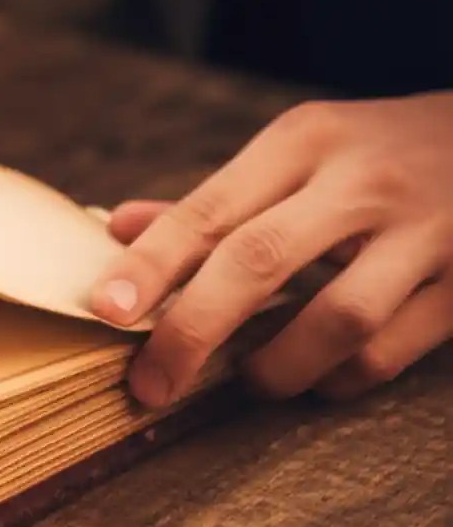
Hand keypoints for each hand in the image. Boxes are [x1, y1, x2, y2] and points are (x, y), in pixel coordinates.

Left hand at [90, 91, 452, 405]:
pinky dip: (337, 379)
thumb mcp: (299, 152)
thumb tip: (116, 228)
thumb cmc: (376, 154)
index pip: (209, 208)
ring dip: (275, 366)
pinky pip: (386, 352)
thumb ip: (213, 200)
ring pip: (335, 320)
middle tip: (149, 385)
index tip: (105, 311)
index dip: (151, 264)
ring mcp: (424, 232)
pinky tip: (317, 377)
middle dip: (191, 331)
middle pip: (257, 261)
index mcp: (305, 141)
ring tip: (249, 381)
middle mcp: (361, 181)